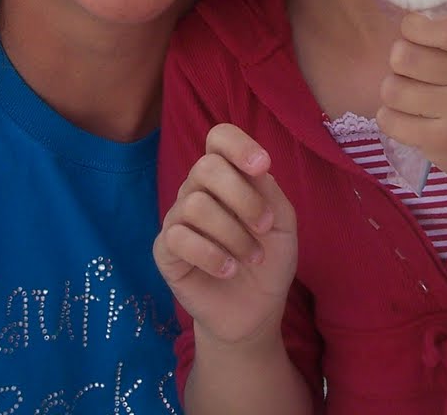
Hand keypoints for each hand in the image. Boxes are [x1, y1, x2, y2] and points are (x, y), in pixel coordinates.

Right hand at [153, 124, 297, 347]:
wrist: (255, 309)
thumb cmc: (269, 258)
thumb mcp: (282, 223)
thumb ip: (268, 191)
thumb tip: (254, 168)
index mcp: (227, 176)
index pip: (218, 138)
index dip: (238, 145)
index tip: (261, 166)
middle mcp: (198, 190)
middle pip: (206, 167)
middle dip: (243, 198)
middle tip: (264, 227)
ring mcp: (178, 218)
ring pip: (195, 204)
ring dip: (233, 234)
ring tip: (251, 258)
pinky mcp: (165, 250)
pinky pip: (179, 238)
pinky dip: (212, 255)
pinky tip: (229, 270)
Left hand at [377, 12, 446, 194]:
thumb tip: (404, 25)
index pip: (443, 29)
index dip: (413, 28)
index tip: (412, 35)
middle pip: (405, 56)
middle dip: (399, 63)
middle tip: (411, 74)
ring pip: (393, 88)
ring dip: (393, 92)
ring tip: (409, 98)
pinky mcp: (444, 140)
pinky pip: (390, 119)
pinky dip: (389, 118)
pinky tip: (406, 120)